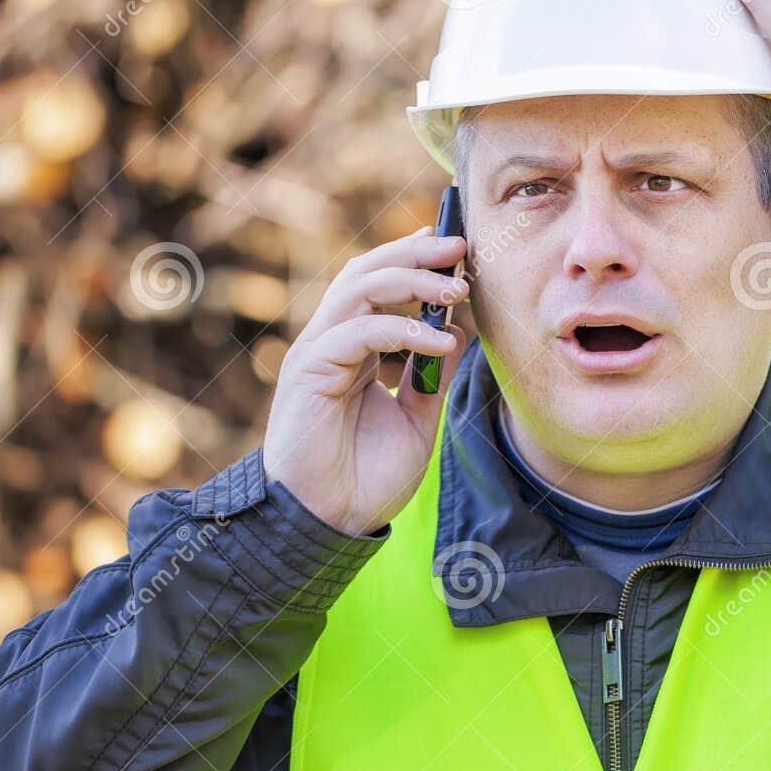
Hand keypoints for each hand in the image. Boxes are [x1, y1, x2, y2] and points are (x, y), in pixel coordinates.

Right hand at [262, 227, 468, 535]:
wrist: (332, 523)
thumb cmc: (367, 477)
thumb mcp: (416, 417)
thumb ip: (431, 374)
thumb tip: (459, 332)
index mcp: (354, 349)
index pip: (380, 284)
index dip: (414, 260)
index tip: (457, 250)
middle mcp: (332, 342)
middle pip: (367, 273)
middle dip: (415, 254)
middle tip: (461, 247)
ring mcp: (318, 353)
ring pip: (359, 289)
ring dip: (412, 280)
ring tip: (458, 288)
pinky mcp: (309, 372)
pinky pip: (359, 333)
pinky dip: (404, 329)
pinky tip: (441, 340)